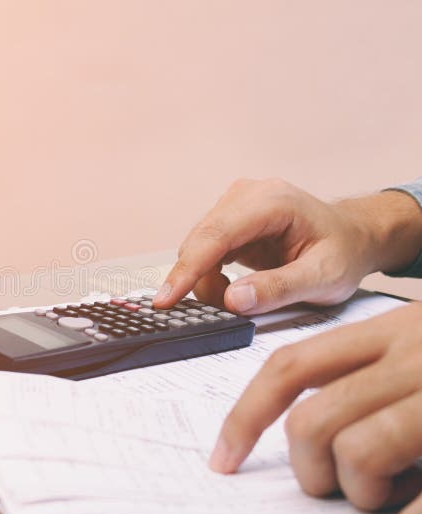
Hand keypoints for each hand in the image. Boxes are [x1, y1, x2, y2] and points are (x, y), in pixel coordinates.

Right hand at [152, 178, 421, 313]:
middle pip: (200, 240)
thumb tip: (232, 299)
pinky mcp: (229, 220)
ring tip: (239, 299)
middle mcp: (247, 195)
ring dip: (206, 279)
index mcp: (272, 202)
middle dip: (196, 280)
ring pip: (197, 246)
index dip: (188, 269)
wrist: (353, 237)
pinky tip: (232, 287)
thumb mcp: (324, 278)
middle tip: (212, 312)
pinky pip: (204, 250)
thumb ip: (279, 289)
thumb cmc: (343, 253)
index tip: (166, 299)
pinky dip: (209, 275)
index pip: (217, 235)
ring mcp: (235, 204)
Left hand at [209, 304, 421, 513]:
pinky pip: (417, 508)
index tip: (223, 460)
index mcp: (391, 331)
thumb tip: (305, 430)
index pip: (291, 366)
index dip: (246, 416)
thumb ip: (369, 377)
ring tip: (391, 494)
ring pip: (357, 453)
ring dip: (361, 493)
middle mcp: (415, 353)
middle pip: (311, 421)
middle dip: (310, 470)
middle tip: (339, 485)